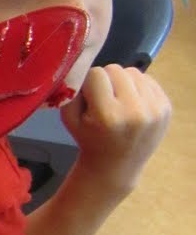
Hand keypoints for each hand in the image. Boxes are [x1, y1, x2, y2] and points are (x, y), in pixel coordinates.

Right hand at [60, 64, 170, 194]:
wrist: (116, 166)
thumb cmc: (89, 140)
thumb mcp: (68, 119)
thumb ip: (70, 91)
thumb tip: (79, 67)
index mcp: (108, 115)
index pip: (95, 74)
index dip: (88, 83)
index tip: (88, 98)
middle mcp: (135, 111)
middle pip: (115, 69)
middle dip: (106, 80)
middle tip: (104, 99)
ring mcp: (154, 109)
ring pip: (133, 72)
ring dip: (122, 82)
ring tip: (118, 101)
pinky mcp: (166, 107)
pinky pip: (148, 80)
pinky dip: (138, 88)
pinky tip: (132, 105)